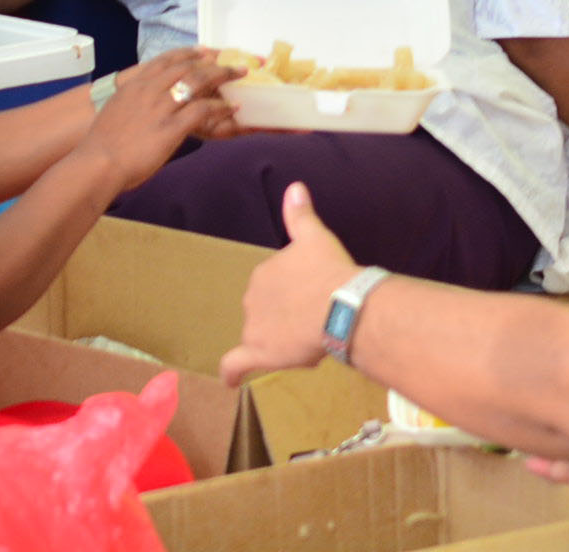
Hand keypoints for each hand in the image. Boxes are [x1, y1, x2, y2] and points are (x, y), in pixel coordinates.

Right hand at [74, 48, 235, 187]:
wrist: (98, 161)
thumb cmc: (103, 142)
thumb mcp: (117, 110)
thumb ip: (134, 102)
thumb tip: (145, 105)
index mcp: (135, 85)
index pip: (166, 60)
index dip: (188, 54)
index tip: (204, 51)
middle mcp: (149, 90)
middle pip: (187, 67)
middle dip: (212, 63)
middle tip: (229, 63)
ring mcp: (161, 108)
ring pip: (197, 82)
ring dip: (222, 78)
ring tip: (238, 77)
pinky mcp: (171, 128)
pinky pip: (201, 111)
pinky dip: (219, 107)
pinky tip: (231, 109)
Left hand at [219, 181, 361, 384]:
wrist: (338, 305)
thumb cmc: (330, 272)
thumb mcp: (315, 237)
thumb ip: (300, 215)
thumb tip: (295, 187)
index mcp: (264, 274)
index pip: (276, 289)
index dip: (295, 297)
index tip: (314, 300)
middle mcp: (252, 298)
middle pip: (268, 313)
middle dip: (287, 319)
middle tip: (315, 324)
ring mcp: (253, 325)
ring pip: (261, 337)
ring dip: (278, 342)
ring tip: (308, 344)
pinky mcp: (258, 352)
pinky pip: (236, 364)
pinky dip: (231, 372)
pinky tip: (230, 380)